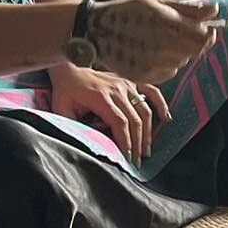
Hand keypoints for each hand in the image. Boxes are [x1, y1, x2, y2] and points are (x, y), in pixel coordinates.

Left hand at [49, 63, 168, 163]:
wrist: (70, 65)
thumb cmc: (66, 89)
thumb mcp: (61, 108)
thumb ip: (71, 124)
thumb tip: (86, 141)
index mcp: (101, 97)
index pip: (119, 122)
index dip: (126, 141)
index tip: (128, 157)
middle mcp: (117, 89)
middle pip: (134, 119)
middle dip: (138, 143)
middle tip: (138, 161)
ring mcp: (126, 84)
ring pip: (144, 110)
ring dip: (148, 132)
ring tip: (146, 151)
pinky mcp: (131, 81)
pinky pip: (151, 91)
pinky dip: (161, 104)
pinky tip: (166, 118)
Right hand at [87, 0, 216, 82]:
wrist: (94, 30)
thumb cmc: (127, 11)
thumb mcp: (156, 2)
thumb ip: (187, 8)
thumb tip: (214, 10)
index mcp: (164, 21)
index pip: (203, 35)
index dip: (207, 33)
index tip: (205, 30)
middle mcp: (160, 44)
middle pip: (195, 51)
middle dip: (192, 43)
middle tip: (177, 35)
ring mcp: (151, 62)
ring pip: (182, 62)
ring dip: (178, 54)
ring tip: (159, 42)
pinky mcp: (143, 75)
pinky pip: (169, 72)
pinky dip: (166, 64)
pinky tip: (151, 53)